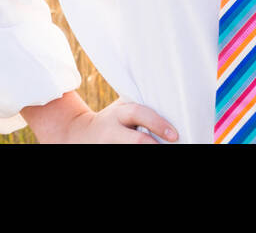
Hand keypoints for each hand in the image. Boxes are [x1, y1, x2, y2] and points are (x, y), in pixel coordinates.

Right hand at [45, 98, 179, 143]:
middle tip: (174, 145)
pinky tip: (152, 148)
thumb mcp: (121, 109)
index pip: (139, 114)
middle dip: (154, 145)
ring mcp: (110, 145)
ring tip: (163, 148)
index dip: (158, 124)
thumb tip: (173, 100)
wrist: (80, 135)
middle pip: (137, 141)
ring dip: (149, 150)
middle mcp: (113, 131)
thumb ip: (139, 105)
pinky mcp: (109, 152)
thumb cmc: (113, 120)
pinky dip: (140, 156)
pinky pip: (125, 155)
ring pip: (131, 150)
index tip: (174, 135)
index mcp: (119, 114)